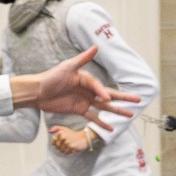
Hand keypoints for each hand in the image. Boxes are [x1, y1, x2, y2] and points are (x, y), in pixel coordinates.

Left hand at [9, 46, 136, 134]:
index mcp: (86, 79)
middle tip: (138, 100)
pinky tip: (111, 128)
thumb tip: (96, 47)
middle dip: (123, 98)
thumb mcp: (67, 67)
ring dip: (116, 111)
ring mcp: (84, 100)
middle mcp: (88, 90)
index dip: (103, 92)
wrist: (37, 92)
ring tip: (130, 115)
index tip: (107, 98)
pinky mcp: (78, 110)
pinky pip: (92, 117)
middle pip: (109, 95)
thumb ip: (82, 59)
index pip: (99, 86)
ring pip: (104, 107)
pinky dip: (101, 123)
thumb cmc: (50, 78)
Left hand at [49, 125, 97, 154]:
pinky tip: (71, 149)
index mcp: (61, 133)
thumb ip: (56, 128)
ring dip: (64, 150)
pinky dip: (68, 152)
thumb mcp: (64, 129)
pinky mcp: (71, 147)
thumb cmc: (73, 134)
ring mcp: (67, 142)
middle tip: (65, 145)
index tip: (60, 143)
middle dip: (60, 147)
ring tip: (68, 147)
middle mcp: (63, 137)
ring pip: (61, 150)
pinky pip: (66, 152)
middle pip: (57, 147)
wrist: (84, 137)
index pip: (53, 142)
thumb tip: (49, 131)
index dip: (56, 144)